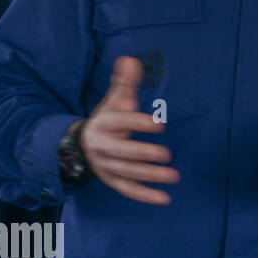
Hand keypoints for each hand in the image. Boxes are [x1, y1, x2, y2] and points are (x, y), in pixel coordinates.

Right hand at [80, 55, 177, 204]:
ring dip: (150, 176)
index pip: (120, 123)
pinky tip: (165, 198)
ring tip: (174, 176)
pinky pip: (127, 190)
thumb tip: (130, 59)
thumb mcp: (115, 100)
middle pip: (121, 152)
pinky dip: (144, 196)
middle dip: (143, 154)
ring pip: (126, 173)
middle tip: (167, 154)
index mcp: (103, 124)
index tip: (160, 124)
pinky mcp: (111, 180)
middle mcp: (102, 146)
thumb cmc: (109, 119)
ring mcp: (105, 166)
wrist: (82, 144)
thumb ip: (125, 83)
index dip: (139, 123)